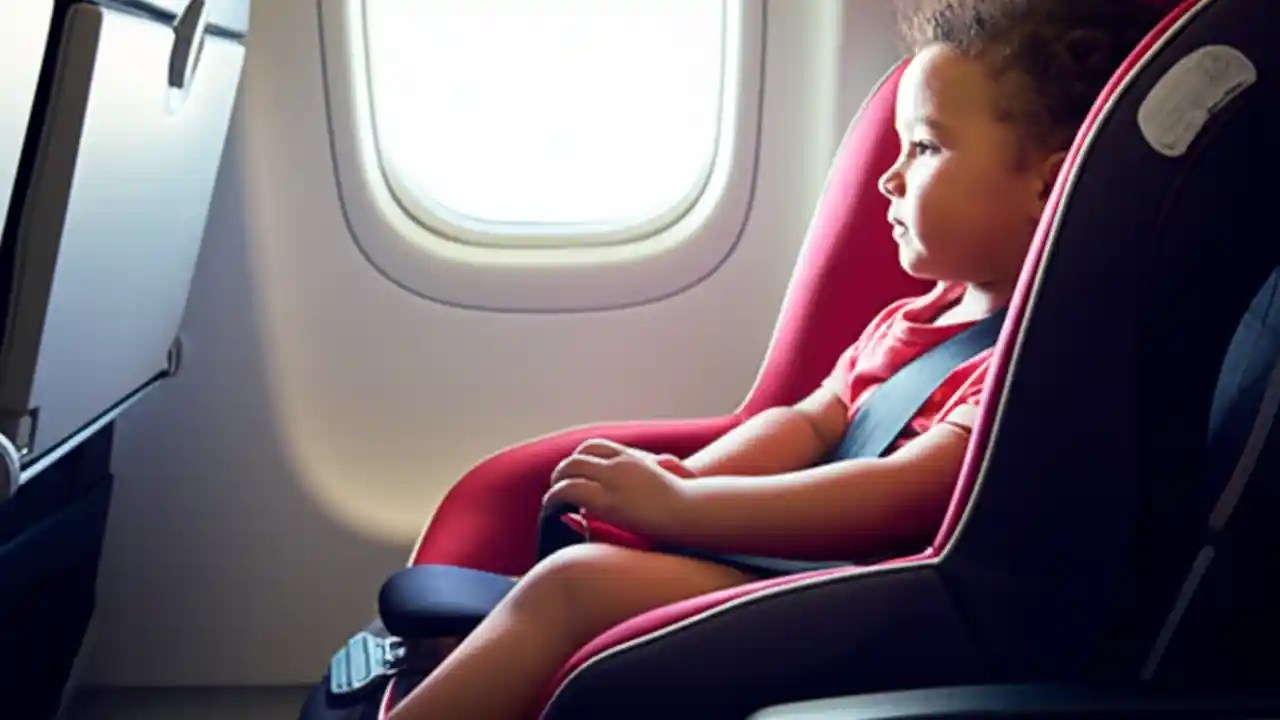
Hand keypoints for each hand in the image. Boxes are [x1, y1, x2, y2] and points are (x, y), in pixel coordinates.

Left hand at [544, 439, 691, 543]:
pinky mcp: (605, 499)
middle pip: (579, 456)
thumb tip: (664, 464)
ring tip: (550, 501)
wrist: (693, 512)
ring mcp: (612, 478)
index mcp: (634, 458)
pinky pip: (568, 490)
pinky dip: (554, 498)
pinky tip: (551, 509)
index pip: (597, 446)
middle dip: (564, 470)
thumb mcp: (674, 478)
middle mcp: (620, 463)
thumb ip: (662, 470)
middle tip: (557, 486)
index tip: (575, 472)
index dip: (580, 458)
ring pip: (569, 469)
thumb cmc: (689, 503)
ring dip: (556, 483)